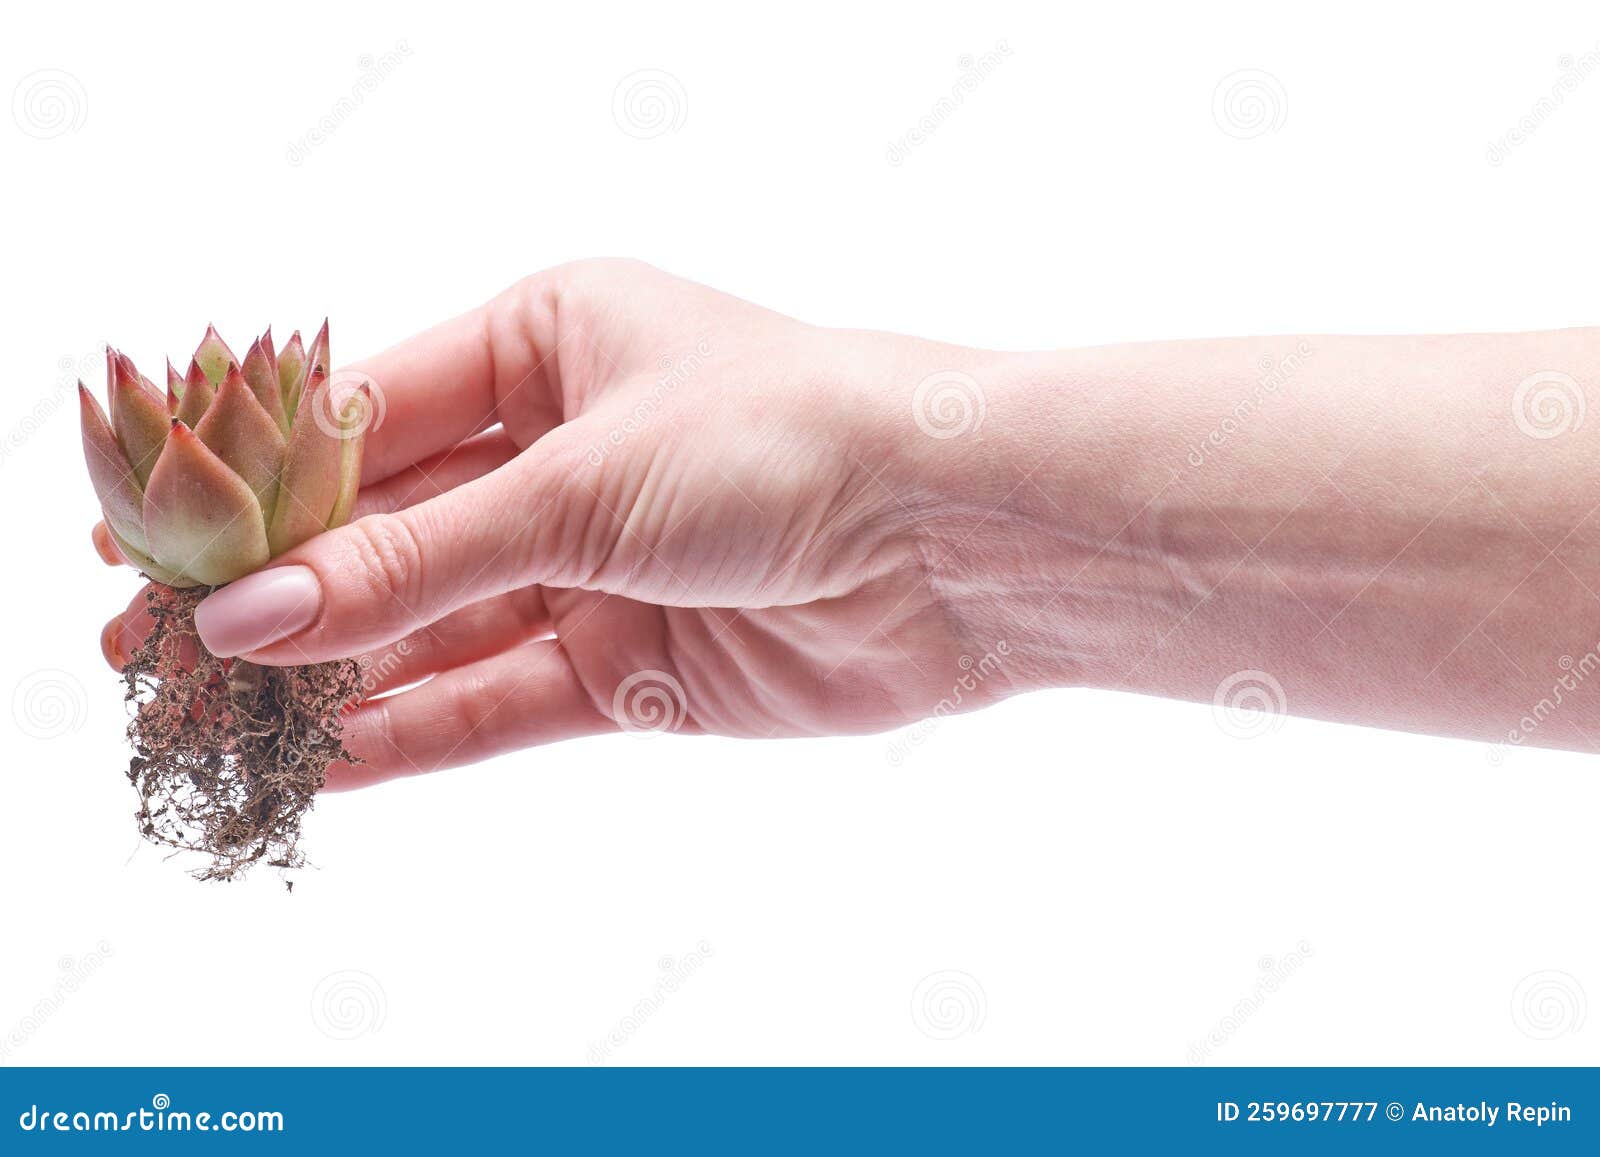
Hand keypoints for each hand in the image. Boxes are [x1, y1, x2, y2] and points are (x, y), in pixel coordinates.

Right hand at [97, 260, 1015, 787]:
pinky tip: (333, 761)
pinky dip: (424, 731)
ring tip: (223, 728)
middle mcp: (567, 449)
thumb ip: (418, 562)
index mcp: (547, 343)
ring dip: (343, 677)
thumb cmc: (784, 439)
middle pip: (394, 532)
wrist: (957, 538)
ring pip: (442, 628)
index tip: (149, 546)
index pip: (368, 418)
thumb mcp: (577, 484)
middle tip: (157, 659)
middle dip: (285, 596)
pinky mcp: (640, 664)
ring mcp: (601, 563)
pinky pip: (505, 698)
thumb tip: (256, 619)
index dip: (259, 490)